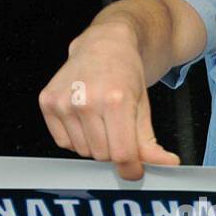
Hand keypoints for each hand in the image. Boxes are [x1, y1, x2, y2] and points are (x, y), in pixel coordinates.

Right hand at [38, 21, 180, 180]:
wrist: (104, 45)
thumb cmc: (125, 74)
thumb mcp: (143, 107)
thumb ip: (151, 141)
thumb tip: (167, 164)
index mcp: (116, 100)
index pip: (122, 154)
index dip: (131, 168)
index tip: (134, 170)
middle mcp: (86, 100)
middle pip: (102, 156)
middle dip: (113, 149)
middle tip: (116, 128)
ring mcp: (64, 101)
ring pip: (82, 152)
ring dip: (94, 144)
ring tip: (100, 119)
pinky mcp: (47, 102)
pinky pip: (63, 142)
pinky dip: (76, 138)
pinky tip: (83, 118)